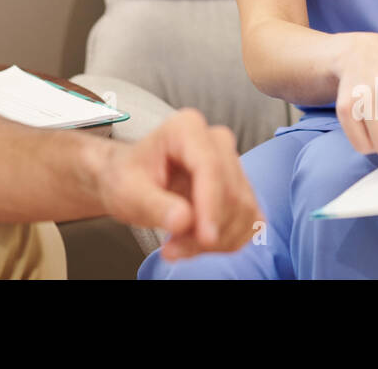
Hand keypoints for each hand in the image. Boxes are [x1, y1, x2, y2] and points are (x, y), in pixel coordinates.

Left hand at [97, 109, 261, 261]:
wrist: (132, 179)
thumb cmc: (127, 178)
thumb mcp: (127, 192)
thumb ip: (153, 205)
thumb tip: (184, 220)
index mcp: (186, 128)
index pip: (210, 166)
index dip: (212, 205)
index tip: (205, 239)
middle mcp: (216, 140)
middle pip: (231, 192)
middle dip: (207, 230)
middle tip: (172, 249)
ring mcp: (232, 164)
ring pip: (244, 211)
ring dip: (215, 241)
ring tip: (178, 245)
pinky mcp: (241, 188)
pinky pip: (249, 222)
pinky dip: (226, 241)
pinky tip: (195, 243)